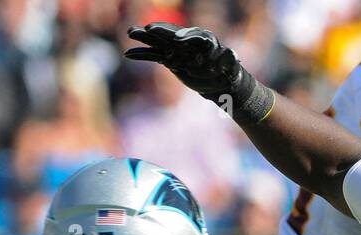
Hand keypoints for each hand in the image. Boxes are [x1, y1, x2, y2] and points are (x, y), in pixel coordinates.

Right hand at [125, 23, 271, 120]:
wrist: (219, 79)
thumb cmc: (227, 71)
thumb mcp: (231, 66)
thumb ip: (230, 60)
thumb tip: (231, 54)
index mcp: (204, 40)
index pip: (193, 36)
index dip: (186, 37)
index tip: (178, 40)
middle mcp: (188, 42)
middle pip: (172, 34)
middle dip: (160, 31)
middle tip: (148, 29)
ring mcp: (177, 50)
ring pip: (159, 42)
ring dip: (145, 38)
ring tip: (131, 32)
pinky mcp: (170, 59)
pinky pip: (154, 56)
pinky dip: (142, 55)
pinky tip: (128, 54)